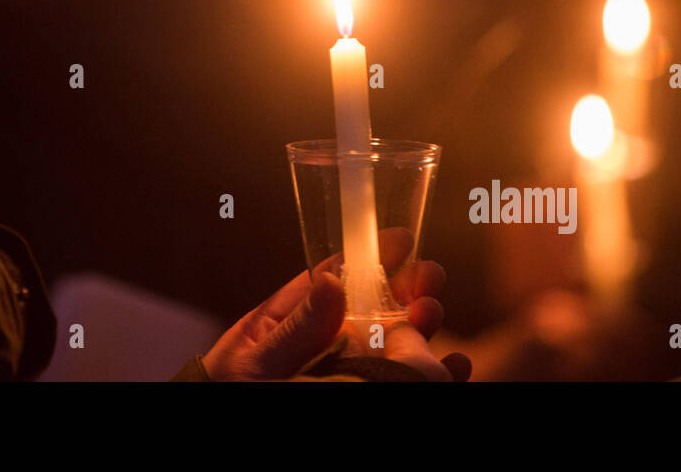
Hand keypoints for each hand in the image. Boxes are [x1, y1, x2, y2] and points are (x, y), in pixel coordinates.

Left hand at [203, 234, 469, 380]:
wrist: (225, 442)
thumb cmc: (227, 392)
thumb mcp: (253, 361)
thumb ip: (293, 328)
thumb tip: (331, 280)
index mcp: (294, 321)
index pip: (336, 279)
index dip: (370, 256)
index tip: (402, 238)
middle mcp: (326, 344)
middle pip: (375, 308)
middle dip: (407, 288)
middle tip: (431, 276)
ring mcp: (348, 371)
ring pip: (397, 343)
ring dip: (423, 326)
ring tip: (435, 314)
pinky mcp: (367, 391)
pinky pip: (404, 381)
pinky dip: (436, 373)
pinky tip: (456, 364)